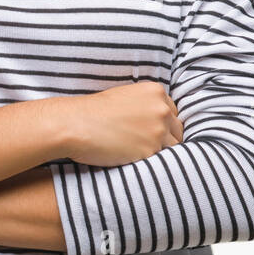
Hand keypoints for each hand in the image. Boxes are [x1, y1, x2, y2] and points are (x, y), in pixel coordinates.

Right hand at [60, 81, 182, 166]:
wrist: (76, 124)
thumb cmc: (94, 112)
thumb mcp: (125, 97)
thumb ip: (146, 106)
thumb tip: (158, 121)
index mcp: (156, 92)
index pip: (172, 112)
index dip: (163, 124)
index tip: (150, 131)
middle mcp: (162, 109)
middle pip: (177, 130)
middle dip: (166, 138)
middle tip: (146, 145)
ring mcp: (158, 131)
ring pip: (173, 147)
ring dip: (161, 152)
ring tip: (140, 154)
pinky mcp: (151, 151)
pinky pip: (160, 161)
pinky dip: (150, 162)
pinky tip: (135, 160)